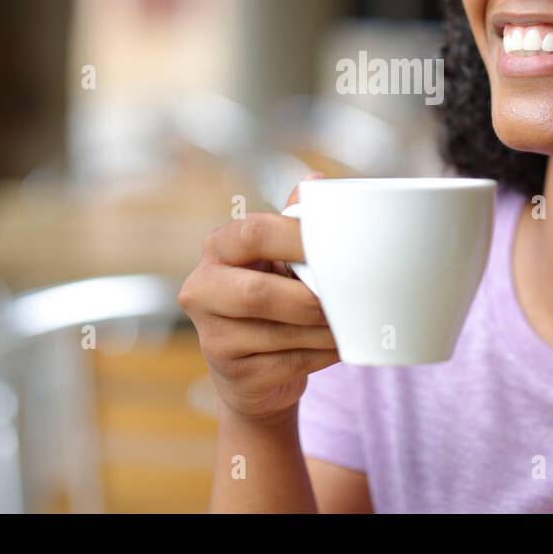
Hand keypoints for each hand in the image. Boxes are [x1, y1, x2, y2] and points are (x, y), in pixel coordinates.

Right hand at [178, 173, 337, 422]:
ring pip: (280, 333)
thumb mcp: (279, 257)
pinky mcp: (233, 372)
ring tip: (350, 322)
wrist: (254, 372)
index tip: (337, 243)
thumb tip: (317, 181)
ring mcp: (212, 336)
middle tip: (346, 297)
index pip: (253, 233)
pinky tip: (337, 345)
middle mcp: (202, 289)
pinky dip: (324, 353)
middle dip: (310, 298)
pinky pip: (290, 361)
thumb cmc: (272, 299)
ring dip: (326, 329)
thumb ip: (294, 223)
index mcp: (218, 248)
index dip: (297, 236)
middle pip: (258, 293)